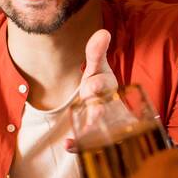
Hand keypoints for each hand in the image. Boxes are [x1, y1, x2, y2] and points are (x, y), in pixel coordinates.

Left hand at [63, 29, 120, 153]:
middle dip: (96, 106)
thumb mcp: (96, 68)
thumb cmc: (99, 84)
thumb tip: (103, 31)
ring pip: (98, 126)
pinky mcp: (93, 136)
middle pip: (103, 107)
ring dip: (91, 128)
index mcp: (109, 87)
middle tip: (88, 103)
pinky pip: (87, 142)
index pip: (106, 84)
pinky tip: (68, 146)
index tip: (89, 84)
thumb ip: (96, 52)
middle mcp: (107, 105)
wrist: (103, 109)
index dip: (98, 85)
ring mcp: (101, 122)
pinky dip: (78, 146)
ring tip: (83, 131)